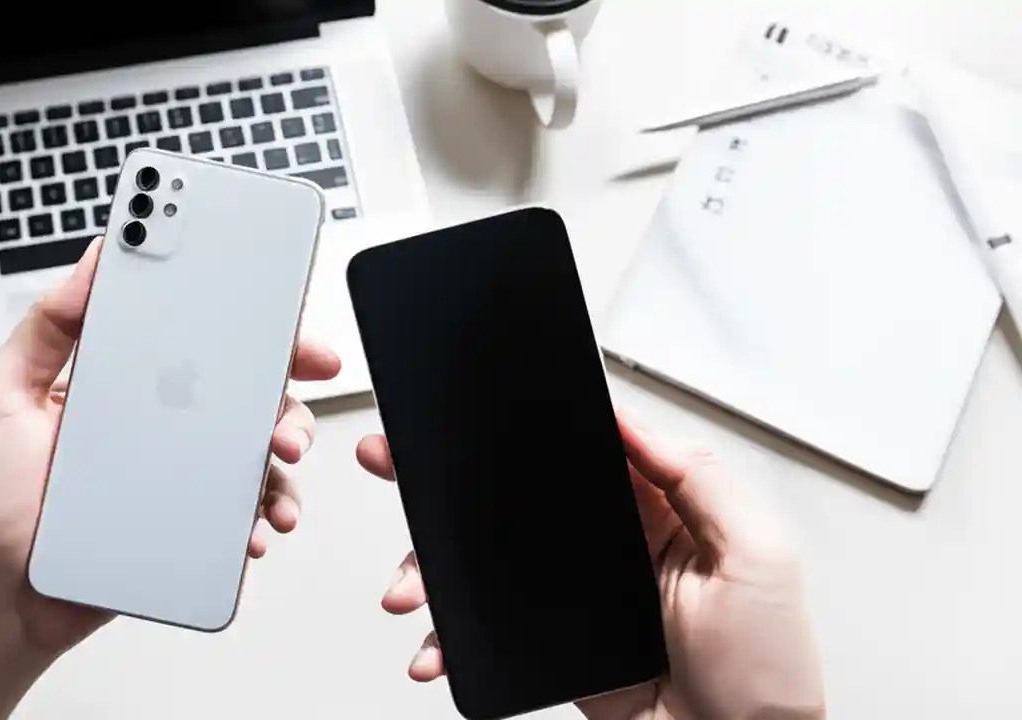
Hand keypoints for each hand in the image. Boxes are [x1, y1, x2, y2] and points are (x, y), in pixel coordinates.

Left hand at [0, 237, 340, 719]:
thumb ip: (46, 327)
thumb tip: (96, 256)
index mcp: (121, 384)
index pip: (190, 336)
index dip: (238, 316)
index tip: (274, 303)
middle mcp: (159, 426)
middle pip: (242, 391)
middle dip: (284, 381)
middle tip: (305, 375)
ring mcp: (179, 478)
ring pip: (257, 450)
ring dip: (285, 446)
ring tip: (281, 458)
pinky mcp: (190, 528)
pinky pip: (246, 513)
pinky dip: (266, 513)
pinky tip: (256, 523)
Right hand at [356, 411, 825, 719]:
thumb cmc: (763, 665)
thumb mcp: (758, 553)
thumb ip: (699, 477)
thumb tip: (631, 420)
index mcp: (653, 503)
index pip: (575, 446)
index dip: (519, 425)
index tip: (464, 410)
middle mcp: (603, 539)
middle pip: (509, 495)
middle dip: (443, 482)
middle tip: (392, 462)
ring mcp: (568, 590)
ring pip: (480, 559)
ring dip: (429, 564)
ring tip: (406, 587)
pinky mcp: (545, 638)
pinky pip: (482, 625)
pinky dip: (446, 636)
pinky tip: (432, 645)